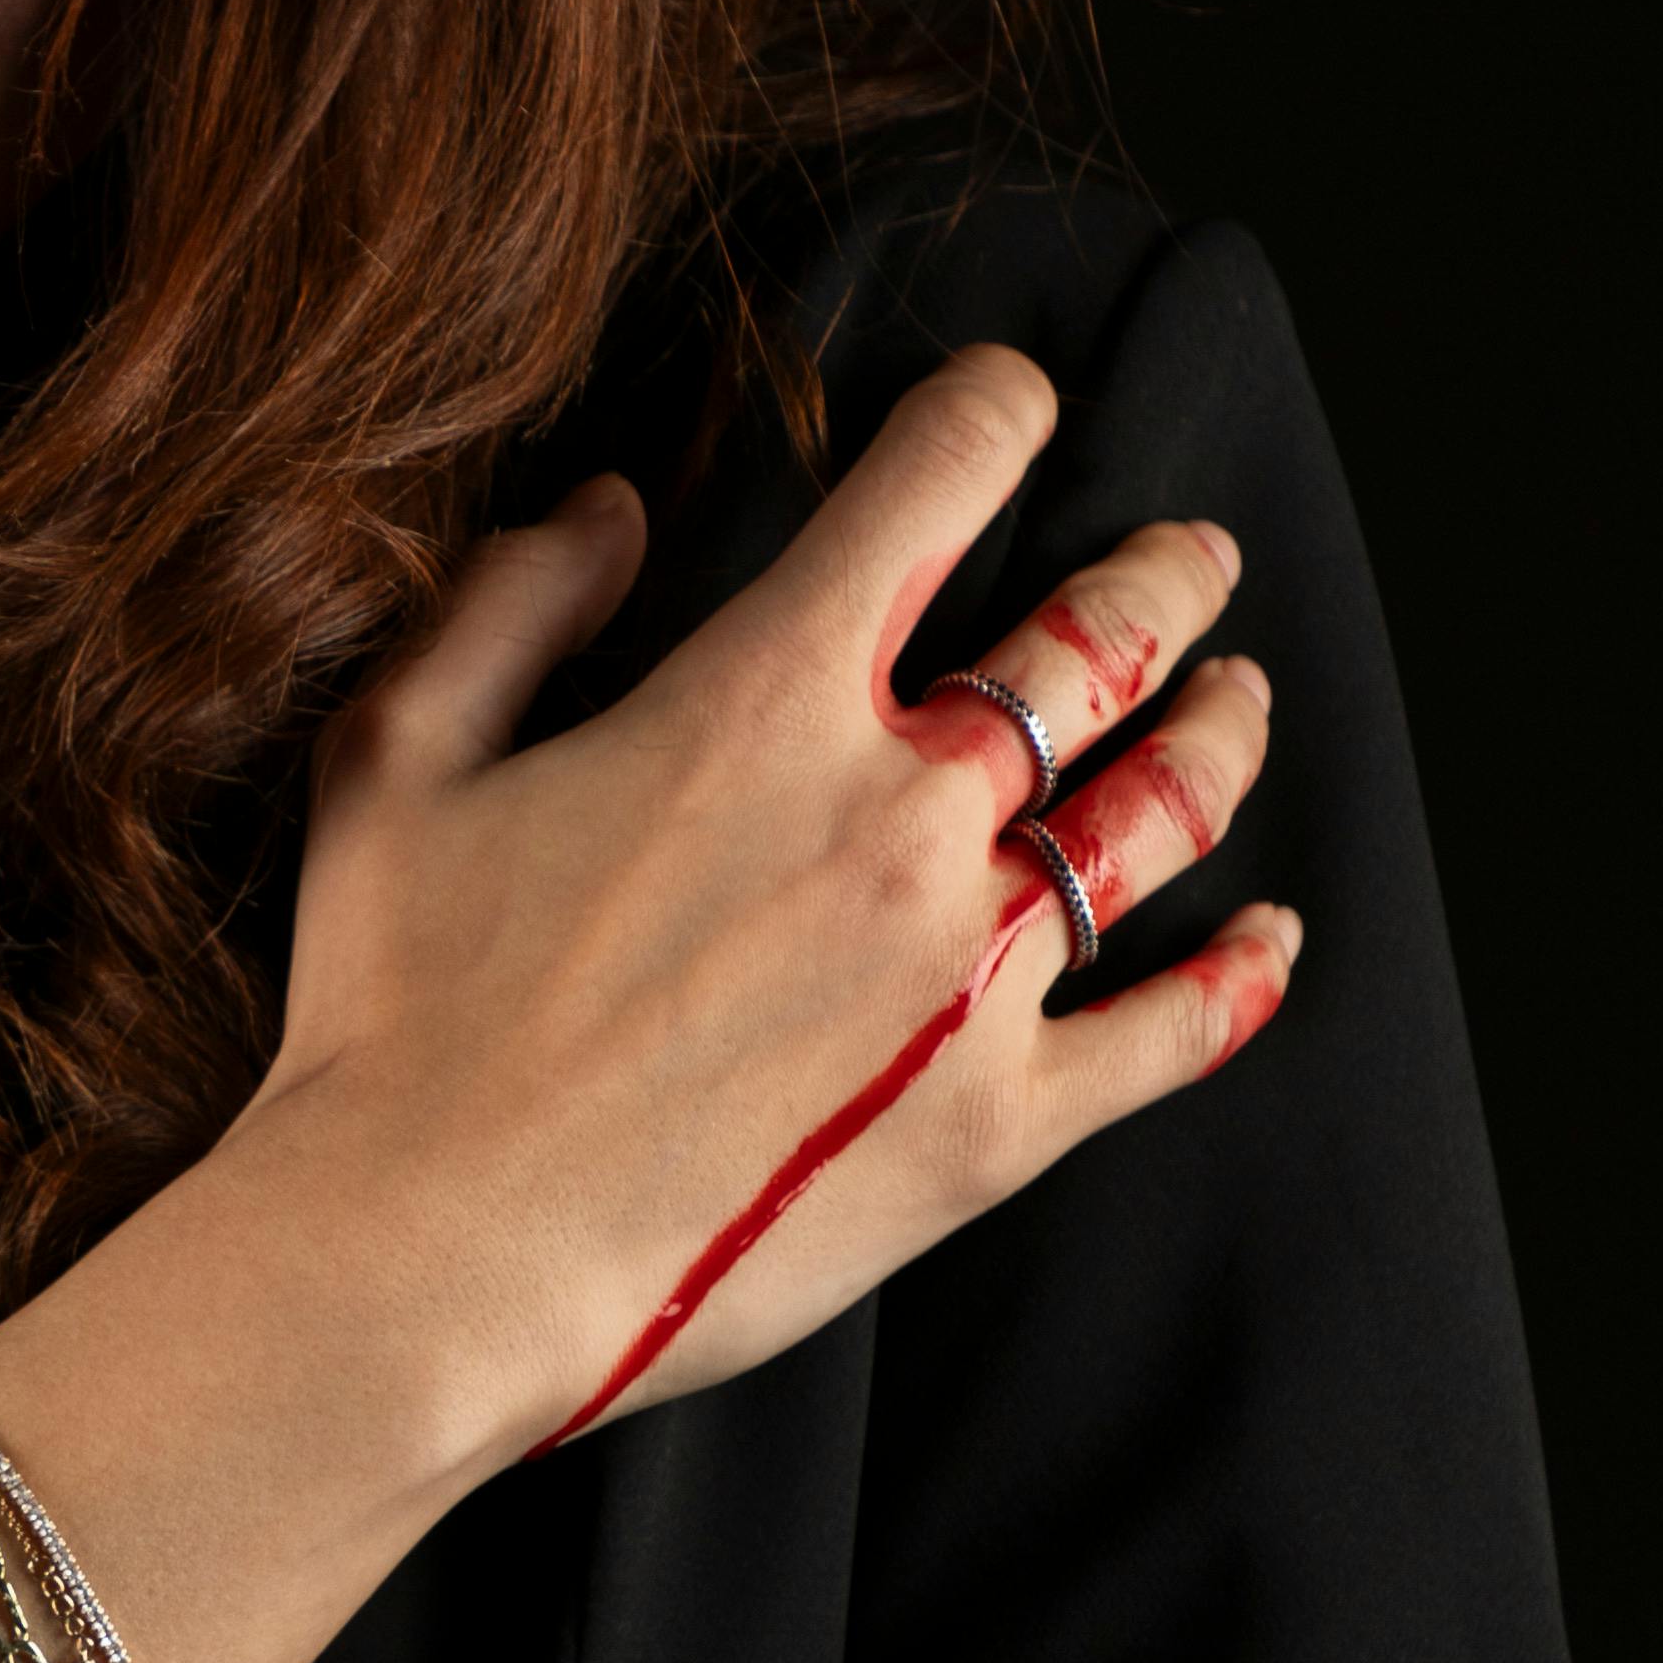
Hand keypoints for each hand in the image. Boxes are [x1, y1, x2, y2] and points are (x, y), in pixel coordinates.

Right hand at [0, 346, 1287, 1662]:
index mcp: (764, 699)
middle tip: (1191, 555)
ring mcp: (969, 972)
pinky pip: (1169, 1031)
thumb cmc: (391, 1016)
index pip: (940, 479)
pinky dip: (1239, 977)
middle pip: (1101, 638)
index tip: (1010, 402)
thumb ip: (513, 604)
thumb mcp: (398, 759)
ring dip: (1220, 733)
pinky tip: (1271, 938)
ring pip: (1162, 810)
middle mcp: (904, 813)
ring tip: (1239, 699)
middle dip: (1161, 572)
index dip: (991, 410)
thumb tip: (612, 509)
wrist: (430, 1260)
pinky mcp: (995, 1122)